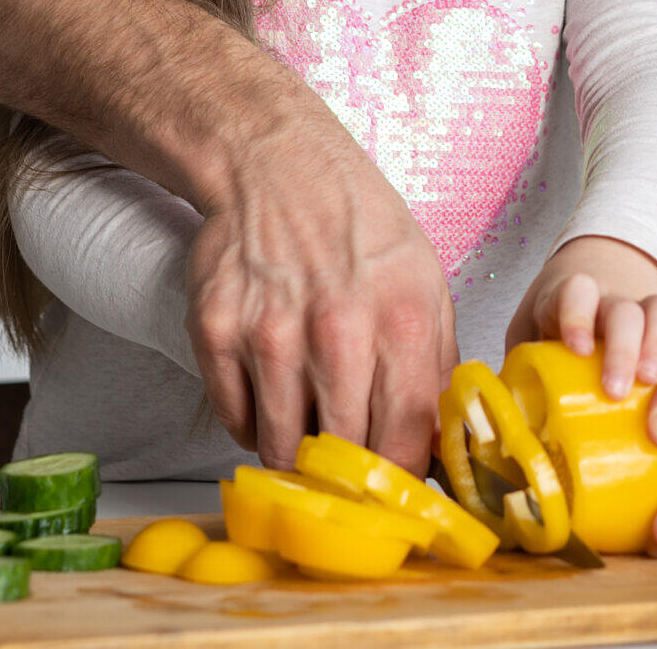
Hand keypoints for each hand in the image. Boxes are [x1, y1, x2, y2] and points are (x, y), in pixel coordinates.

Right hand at [182, 113, 457, 474]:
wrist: (280, 167)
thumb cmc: (358, 228)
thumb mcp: (425, 283)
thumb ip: (435, 368)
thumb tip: (440, 448)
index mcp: (401, 321)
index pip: (405, 442)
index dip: (397, 480)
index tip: (390, 489)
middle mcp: (336, 331)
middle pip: (341, 455)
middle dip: (345, 471)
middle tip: (343, 458)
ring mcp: (270, 333)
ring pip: (281, 448)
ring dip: (295, 449)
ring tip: (305, 415)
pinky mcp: (216, 332)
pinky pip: (235, 420)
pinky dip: (253, 420)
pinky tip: (270, 384)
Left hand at [508, 235, 656, 396]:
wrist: (591, 296)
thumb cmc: (552, 329)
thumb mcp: (529, 339)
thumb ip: (518, 371)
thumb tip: (506, 423)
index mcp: (570, 299)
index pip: (576, 291)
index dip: (577, 315)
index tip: (578, 348)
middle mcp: (610, 301)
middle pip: (623, 310)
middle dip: (622, 347)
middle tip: (616, 389)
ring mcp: (644, 311)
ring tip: (652, 385)